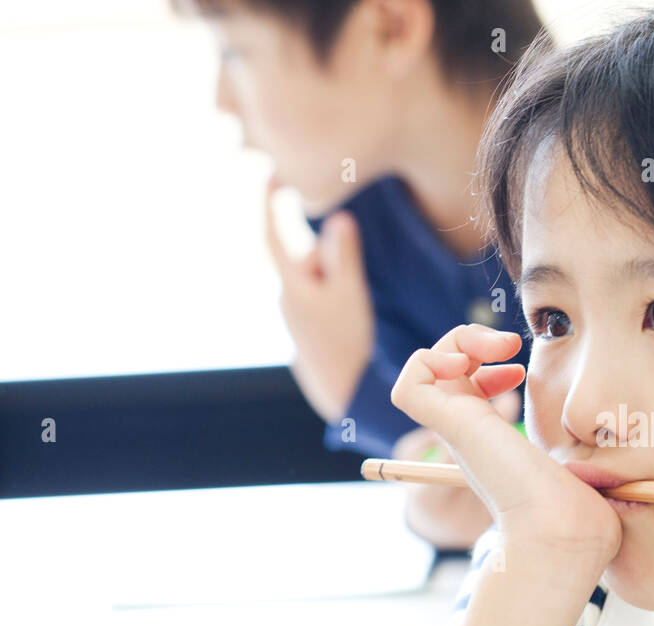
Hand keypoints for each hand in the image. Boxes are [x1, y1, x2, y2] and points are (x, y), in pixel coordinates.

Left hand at [265, 176, 373, 422]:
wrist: (343, 392)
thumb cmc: (346, 342)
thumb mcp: (350, 293)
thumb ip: (342, 255)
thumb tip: (337, 219)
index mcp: (290, 285)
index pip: (272, 234)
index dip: (270, 202)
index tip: (273, 174)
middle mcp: (285, 299)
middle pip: (306, 261)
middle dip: (331, 264)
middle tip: (352, 290)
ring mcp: (294, 316)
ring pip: (316, 283)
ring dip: (337, 287)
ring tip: (353, 315)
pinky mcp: (305, 330)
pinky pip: (321, 301)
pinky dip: (336, 302)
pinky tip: (348, 325)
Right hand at [389, 324, 621, 566]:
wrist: (565, 532)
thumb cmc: (581, 511)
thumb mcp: (579, 468)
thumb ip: (582, 458)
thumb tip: (614, 452)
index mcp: (493, 443)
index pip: (467, 389)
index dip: (487, 366)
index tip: (520, 371)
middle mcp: (471, 436)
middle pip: (444, 371)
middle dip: (471, 341)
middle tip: (508, 346)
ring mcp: (458, 431)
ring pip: (423, 368)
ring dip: (455, 341)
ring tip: (494, 346)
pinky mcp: (451, 427)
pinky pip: (410, 383)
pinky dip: (431, 360)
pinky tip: (467, 363)